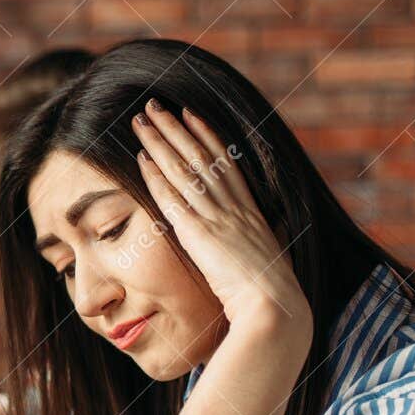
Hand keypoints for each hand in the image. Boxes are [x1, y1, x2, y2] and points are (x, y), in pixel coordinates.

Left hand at [132, 99, 309, 340]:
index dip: (206, 136)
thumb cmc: (272, 295)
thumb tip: (270, 236)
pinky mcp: (200, 233)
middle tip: (154, 106)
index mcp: (250, 212)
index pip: (225, 163)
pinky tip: (141, 158)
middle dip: (176, 128)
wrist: (274, 308)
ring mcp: (217, 218)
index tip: (190, 114)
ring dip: (160, 142)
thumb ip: (265, 242)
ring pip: (185, 170)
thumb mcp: (269, 260)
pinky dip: (156, 176)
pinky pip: (173, 198)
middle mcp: (234, 207)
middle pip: (201, 157)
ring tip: (142, 120)